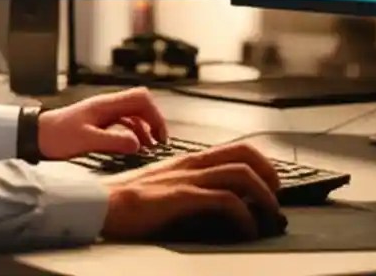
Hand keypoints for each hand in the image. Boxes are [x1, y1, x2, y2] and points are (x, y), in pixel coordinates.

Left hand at [37, 87, 167, 159]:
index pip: (141, 99)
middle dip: (154, 122)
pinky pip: (123, 125)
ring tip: (149, 149)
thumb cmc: (57, 136)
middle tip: (159, 143)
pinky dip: (132, 135)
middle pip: (141, 106)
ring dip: (144, 130)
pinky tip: (133, 149)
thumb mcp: (86, 140)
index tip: (159, 135)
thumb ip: (113, 141)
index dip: (155, 115)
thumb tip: (138, 144)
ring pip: (133, 116)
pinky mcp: (99, 125)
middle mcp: (108, 106)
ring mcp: (104, 115)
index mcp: (106, 104)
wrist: (35, 136)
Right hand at [100, 142, 281, 240]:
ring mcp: (187, 178)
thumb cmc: (126, 200)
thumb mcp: (162, 184)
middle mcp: (191, 163)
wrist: (98, 204)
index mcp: (188, 159)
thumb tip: (213, 200)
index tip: (271, 180)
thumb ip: (187, 185)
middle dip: (270, 174)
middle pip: (244, 154)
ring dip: (264, 195)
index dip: (261, 162)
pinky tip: (246, 229)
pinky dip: (244, 215)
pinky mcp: (182, 196)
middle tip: (277, 195)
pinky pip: (225, 200)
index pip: (235, 147)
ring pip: (241, 174)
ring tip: (270, 214)